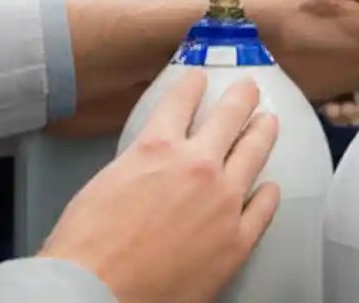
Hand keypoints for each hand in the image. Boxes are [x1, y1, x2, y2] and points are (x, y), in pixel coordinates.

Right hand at [39, 69, 279, 302]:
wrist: (98, 293)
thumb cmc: (88, 246)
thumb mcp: (105, 183)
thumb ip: (138, 166)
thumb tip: (151, 168)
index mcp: (157, 148)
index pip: (182, 100)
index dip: (193, 84)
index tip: (199, 77)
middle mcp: (197, 166)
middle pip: (229, 117)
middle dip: (241, 97)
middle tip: (249, 88)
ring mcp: (224, 202)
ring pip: (254, 153)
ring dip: (263, 132)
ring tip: (269, 121)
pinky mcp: (238, 239)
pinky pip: (263, 207)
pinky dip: (268, 193)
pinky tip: (270, 187)